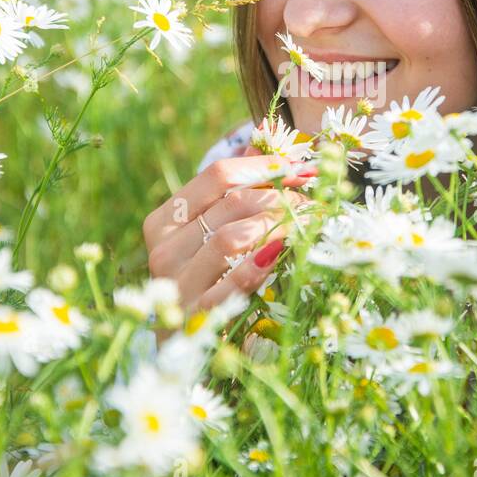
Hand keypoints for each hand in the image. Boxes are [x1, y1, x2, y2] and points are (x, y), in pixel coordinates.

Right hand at [142, 147, 312, 317]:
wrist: (184, 346)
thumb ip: (237, 185)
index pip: (217, 175)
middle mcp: (163, 248)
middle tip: (312, 201)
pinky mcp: (197, 314)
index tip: (304, 168)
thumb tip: (267, 130)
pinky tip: (285, 252)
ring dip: (277, 226)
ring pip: (232, 237)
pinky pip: (234, 281)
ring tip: (306, 225)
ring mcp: (177, 283)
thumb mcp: (212, 232)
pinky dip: (263, 264)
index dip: (265, 166)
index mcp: (164, 220)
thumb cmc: (206, 279)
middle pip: (230, 204)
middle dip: (280, 197)